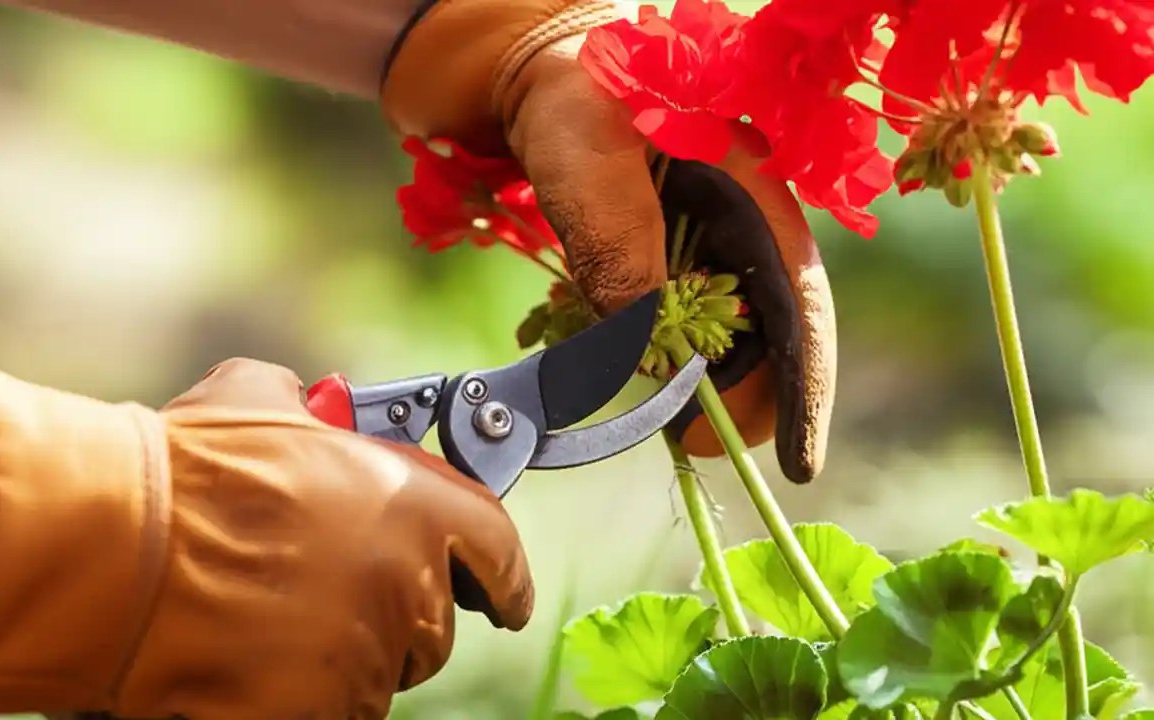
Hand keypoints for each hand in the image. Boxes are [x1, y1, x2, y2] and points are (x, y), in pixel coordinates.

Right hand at [0, 358, 530, 719]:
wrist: (111, 546)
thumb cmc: (186, 468)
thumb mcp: (259, 400)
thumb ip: (313, 405)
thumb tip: (312, 400)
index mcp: (416, 505)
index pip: (497, 549)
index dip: (502, 575)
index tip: (504, 595)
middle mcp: (407, 585)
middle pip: (434, 619)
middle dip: (396, 605)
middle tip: (330, 585)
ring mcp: (366, 657)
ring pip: (382, 669)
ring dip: (346, 648)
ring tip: (270, 613)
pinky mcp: (320, 710)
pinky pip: (335, 707)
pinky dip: (306, 688)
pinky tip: (253, 655)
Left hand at [382, 0, 835, 481]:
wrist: (543, 76)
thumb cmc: (575, 97)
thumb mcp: (591, 159)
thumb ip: (617, 238)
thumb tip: (641, 342)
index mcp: (755, 196)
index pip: (801, 304)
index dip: (804, 388)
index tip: (799, 464)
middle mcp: (743, 232)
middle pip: (767, 337)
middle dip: (739, 399)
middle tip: (685, 440)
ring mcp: (708, 251)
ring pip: (723, 339)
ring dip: (696, 384)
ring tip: (658, 415)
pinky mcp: (669, 265)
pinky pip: (676, 327)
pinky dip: (660, 360)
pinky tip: (634, 370)